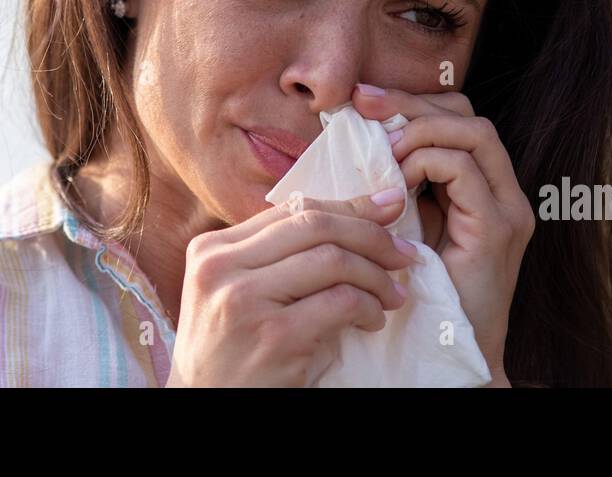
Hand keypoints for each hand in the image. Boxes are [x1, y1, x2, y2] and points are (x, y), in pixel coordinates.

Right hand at [165, 190, 417, 386]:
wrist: (206, 405)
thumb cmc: (230, 351)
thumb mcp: (237, 292)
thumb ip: (277, 255)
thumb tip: (360, 214)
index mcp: (211, 249)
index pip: (292, 209)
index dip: (348, 205)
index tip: (389, 207)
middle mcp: (222, 267)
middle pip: (315, 225)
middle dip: (371, 234)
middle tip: (404, 253)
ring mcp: (245, 300)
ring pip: (333, 259)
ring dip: (376, 275)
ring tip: (393, 293)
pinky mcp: (275, 337)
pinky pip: (341, 302)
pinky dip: (369, 307)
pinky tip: (373, 319)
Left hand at [350, 83, 534, 381]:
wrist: (446, 354)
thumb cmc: (416, 294)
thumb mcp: (401, 225)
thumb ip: (393, 183)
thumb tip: (353, 137)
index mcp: (481, 186)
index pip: (457, 116)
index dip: (411, 100)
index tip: (363, 99)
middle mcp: (503, 192)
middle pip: (468, 113)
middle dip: (411, 102)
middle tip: (364, 103)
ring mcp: (506, 209)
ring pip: (474, 132)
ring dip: (418, 130)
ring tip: (383, 148)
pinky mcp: (497, 230)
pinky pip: (464, 170)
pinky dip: (425, 163)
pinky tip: (398, 185)